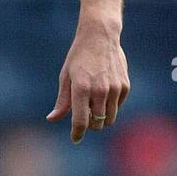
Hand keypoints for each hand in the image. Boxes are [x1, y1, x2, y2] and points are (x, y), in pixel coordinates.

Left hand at [46, 19, 129, 142]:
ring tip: (93, 107)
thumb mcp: (65, 77)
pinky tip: (104, 95)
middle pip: (96, 123)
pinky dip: (110, 107)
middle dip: (89, 125)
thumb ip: (62, 101)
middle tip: (84, 117)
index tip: (75, 138)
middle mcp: (99, 90)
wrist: (100, 37)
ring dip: (101, 118)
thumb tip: (52, 119)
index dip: (77, 133)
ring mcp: (114, 89)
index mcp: (81, 89)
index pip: (81, 121)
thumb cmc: (78, 58)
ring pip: (109, 119)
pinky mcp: (124, 86)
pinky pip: (117, 107)